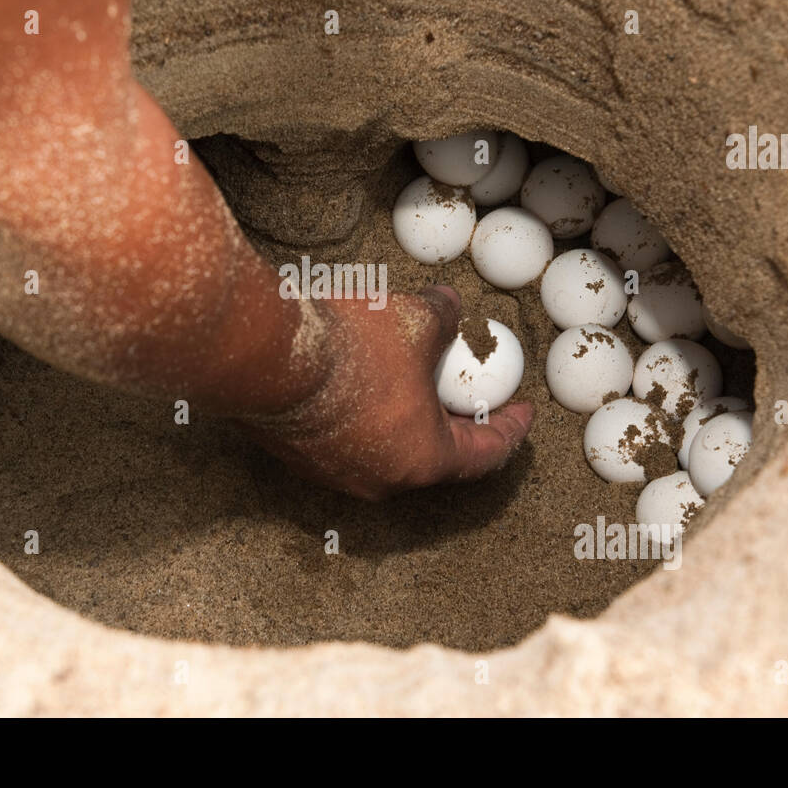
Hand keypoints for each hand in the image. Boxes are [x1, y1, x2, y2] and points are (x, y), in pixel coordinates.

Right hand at [240, 286, 533, 499]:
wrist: (264, 355)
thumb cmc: (351, 346)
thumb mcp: (417, 320)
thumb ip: (445, 318)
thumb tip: (450, 307)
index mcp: (424, 460)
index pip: (484, 455)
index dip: (510, 429)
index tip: (523, 411)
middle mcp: (380, 480)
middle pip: (433, 457)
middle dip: (453, 423)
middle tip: (465, 395)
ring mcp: (333, 474)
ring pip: (383, 448)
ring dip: (401, 418)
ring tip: (407, 380)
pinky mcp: (296, 457)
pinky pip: (343, 440)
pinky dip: (360, 415)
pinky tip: (357, 378)